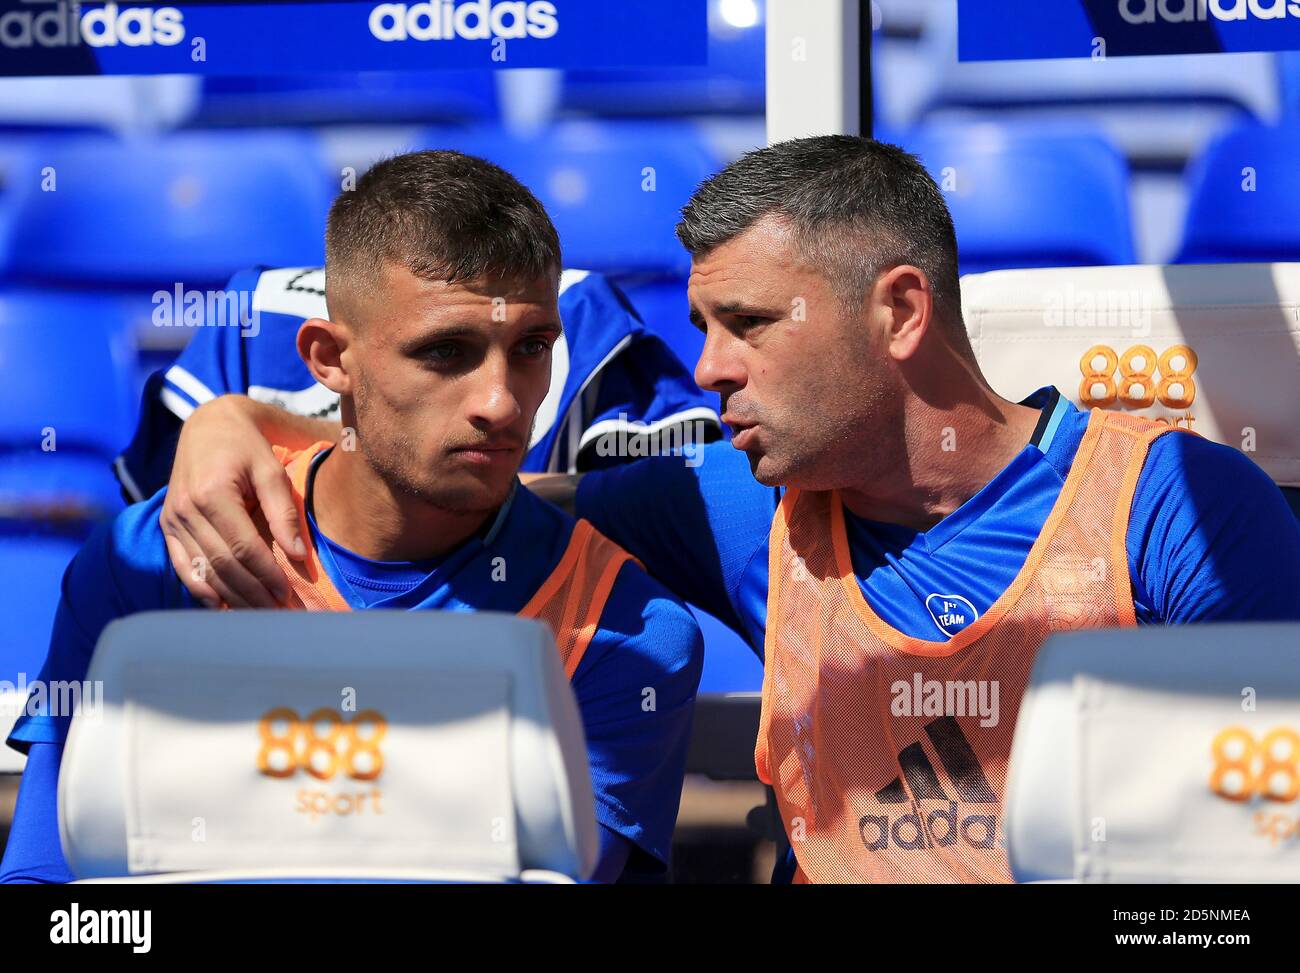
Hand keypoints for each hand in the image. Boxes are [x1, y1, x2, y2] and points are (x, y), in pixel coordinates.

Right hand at [160, 395, 306, 607]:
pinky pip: (182, 567)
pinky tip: (223, 607)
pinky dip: (201, 590)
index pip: (243, 547)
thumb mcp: (271, 469)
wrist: (208, 427)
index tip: (288, 593)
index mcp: (211, 493)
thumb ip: (283, 512)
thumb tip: (299, 555)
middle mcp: (185, 509)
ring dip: (231, 598)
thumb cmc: (247, 447)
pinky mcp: (168, 527)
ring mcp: (172, 520)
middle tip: (279, 613)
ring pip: (202, 571)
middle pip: (222, 565)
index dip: (266, 574)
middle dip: (252, 593)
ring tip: (259, 615)